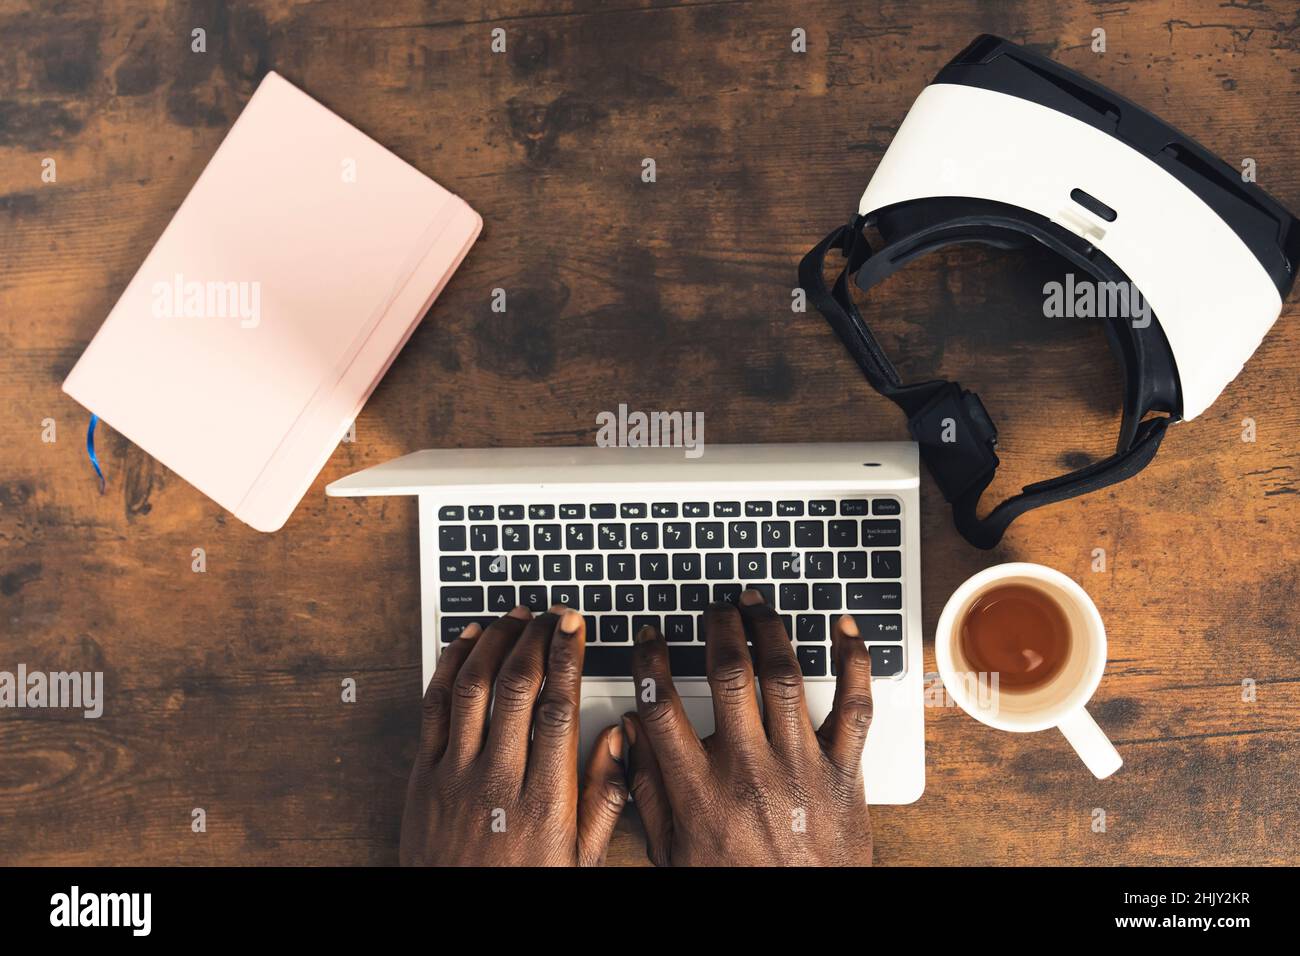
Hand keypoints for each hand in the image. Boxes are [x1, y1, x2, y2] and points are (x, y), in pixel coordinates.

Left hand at [399, 606, 626, 865]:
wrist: (459, 923)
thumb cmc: (525, 886)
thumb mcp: (582, 858)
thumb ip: (605, 795)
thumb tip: (622, 735)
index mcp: (543, 801)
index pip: (557, 708)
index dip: (566, 657)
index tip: (574, 625)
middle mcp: (496, 782)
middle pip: (515, 688)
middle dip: (534, 639)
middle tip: (549, 614)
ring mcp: (454, 776)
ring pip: (471, 688)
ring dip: (493, 642)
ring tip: (513, 617)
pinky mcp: (422, 777)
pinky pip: (432, 708)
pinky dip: (449, 666)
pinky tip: (467, 641)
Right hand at [625, 591, 873, 865]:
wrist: (803, 914)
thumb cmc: (736, 883)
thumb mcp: (673, 852)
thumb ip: (646, 791)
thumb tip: (628, 734)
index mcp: (700, 790)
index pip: (664, 707)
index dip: (650, 662)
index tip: (650, 637)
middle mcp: (749, 769)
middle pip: (728, 676)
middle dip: (718, 629)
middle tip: (714, 607)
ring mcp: (800, 766)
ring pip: (783, 677)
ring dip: (768, 629)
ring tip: (756, 604)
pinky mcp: (844, 771)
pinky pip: (853, 707)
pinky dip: (852, 662)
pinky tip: (843, 628)